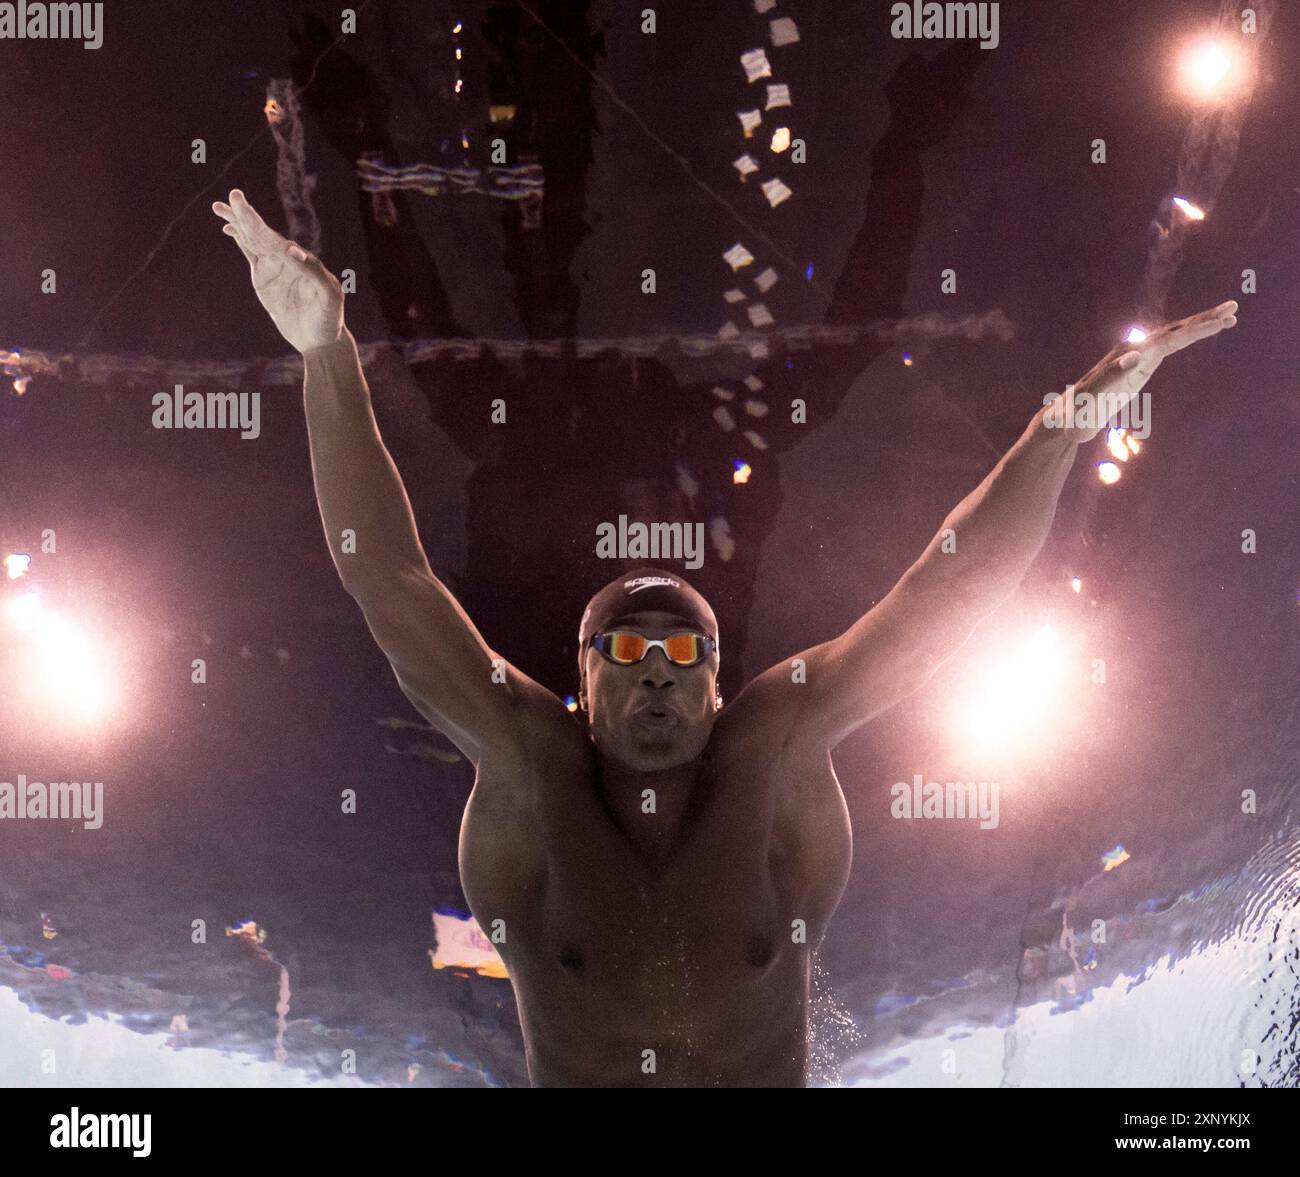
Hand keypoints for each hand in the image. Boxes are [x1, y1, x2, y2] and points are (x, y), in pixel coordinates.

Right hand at [212, 189, 343, 354]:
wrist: (319, 339)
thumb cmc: (328, 317)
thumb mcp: (328, 296)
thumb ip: (313, 272)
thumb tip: (293, 250)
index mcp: (302, 260)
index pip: (276, 239)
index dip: (259, 224)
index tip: (244, 210)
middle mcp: (288, 259)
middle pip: (262, 234)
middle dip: (246, 216)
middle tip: (232, 196)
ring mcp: (275, 266)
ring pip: (254, 240)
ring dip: (238, 223)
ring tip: (220, 207)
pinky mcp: (266, 277)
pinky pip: (251, 253)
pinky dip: (241, 240)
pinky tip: (230, 228)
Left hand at [1048, 300, 1237, 442]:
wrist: (1064, 420)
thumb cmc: (1078, 412)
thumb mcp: (1093, 398)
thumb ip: (1112, 375)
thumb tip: (1136, 354)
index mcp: (1128, 354)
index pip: (1169, 338)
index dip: (1196, 330)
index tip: (1221, 320)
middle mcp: (1133, 350)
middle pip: (1174, 330)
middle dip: (1204, 320)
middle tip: (1234, 307)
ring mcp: (1135, 357)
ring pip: (1172, 336)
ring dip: (1199, 326)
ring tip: (1226, 316)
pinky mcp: (1137, 368)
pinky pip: (1167, 349)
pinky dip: (1186, 339)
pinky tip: (1197, 334)